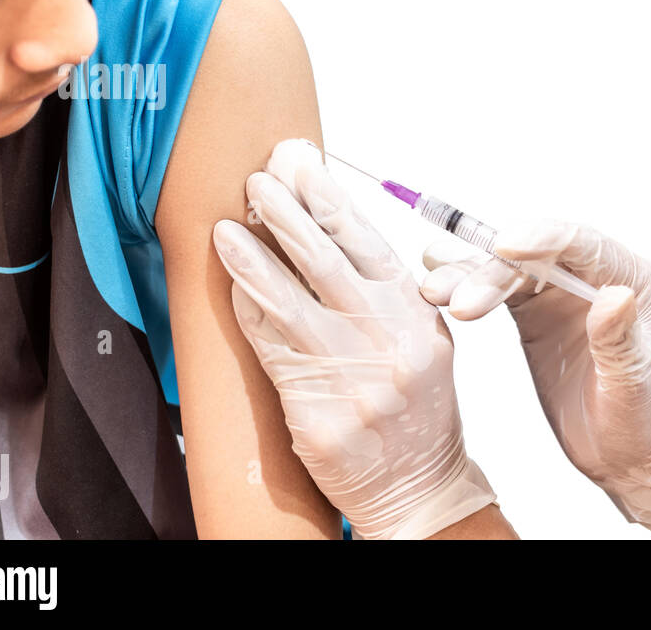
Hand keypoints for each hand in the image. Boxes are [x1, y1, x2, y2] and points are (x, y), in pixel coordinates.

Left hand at [212, 139, 494, 538]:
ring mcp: (353, 377)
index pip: (367, 241)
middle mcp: (388, 339)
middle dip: (286, 213)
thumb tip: (340, 232)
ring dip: (252, 257)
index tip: (301, 164)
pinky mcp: (318, 413)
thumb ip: (390, 293)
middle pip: (326, 261)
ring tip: (224, 227)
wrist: (419, 486)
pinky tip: (232, 287)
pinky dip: (250, 314)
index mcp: (416, 314)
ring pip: (289, 301)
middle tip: (256, 179)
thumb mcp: (425, 343)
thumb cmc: (419, 410)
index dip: (330, 198)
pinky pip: (272, 351)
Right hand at [420, 221, 650, 533]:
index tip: (503, 245)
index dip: (541, 237)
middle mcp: (594, 275)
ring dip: (468, 274)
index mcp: (630, 279)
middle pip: (535, 254)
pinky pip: (497, 289)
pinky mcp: (534, 313)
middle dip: (491, 270)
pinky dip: (465, 286)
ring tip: (432, 290)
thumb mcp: (633, 384)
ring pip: (508, 268)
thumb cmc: (643, 419)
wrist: (628, 454)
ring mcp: (560, 292)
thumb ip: (620, 339)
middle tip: (456, 300)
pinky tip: (434, 287)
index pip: (582, 244)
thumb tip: (616, 294)